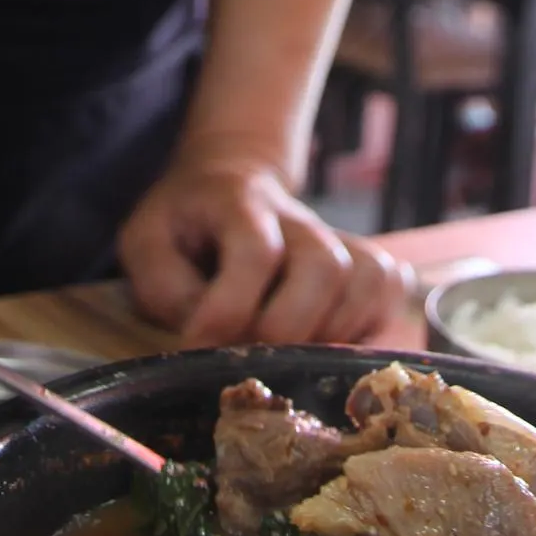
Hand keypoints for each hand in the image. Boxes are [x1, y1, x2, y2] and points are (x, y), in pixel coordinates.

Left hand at [118, 146, 405, 347]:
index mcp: (238, 204)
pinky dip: (371, 322)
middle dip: (289, 326)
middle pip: (325, 266)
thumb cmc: (182, 223)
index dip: (230, 306)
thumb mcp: (145, 242)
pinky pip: (390, 287)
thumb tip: (206, 336)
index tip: (198, 343)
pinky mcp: (359, 258)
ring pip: (367, 277)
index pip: (256, 249)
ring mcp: (335, 235)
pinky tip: (330, 341)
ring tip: (294, 355)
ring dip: (333, 330)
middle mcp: (297, 218)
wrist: (229, 179)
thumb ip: (164, 286)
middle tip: (253, 355)